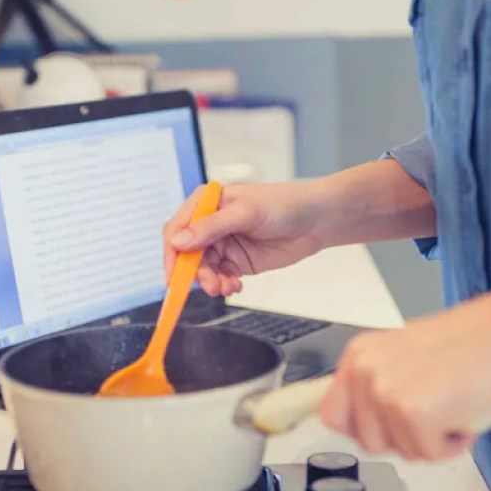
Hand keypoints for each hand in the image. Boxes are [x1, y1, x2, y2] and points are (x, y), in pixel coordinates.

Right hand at [163, 181, 324, 296]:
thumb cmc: (284, 205)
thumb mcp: (245, 213)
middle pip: (187, 254)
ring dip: (210, 281)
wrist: (317, 220)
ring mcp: (223, 244)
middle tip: (210, 285)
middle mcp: (210, 224)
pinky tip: (235, 286)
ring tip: (226, 288)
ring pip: (203, 269)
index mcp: (207, 203)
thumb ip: (211, 227)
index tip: (174, 276)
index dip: (172, 254)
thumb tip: (178, 241)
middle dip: (195, 273)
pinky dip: (223, 285)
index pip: (177, 229)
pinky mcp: (236, 261)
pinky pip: (220, 277)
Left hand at [320, 293, 490, 460]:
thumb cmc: (468, 344)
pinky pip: (428, 454)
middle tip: (432, 415)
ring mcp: (385, 392)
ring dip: (429, 441)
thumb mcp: (404, 357)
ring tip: (450, 408)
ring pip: (399, 451)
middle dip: (402, 438)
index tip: (380, 431)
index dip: (360, 429)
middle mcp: (364, 371)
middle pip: (366, 441)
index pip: (332, 413)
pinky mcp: (413, 413)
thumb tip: (365, 422)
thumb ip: (379, 384)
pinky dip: (451, 445)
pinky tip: (464, 414)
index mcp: (358, 355)